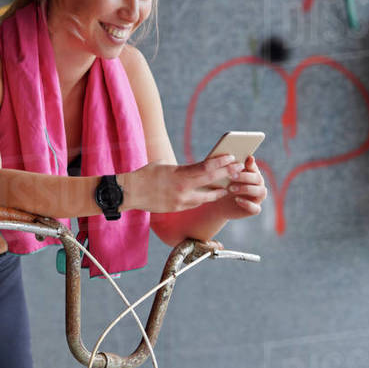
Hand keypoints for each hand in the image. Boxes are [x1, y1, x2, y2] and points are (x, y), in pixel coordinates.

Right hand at [124, 155, 239, 212]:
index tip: (232, 158)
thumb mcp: (163, 165)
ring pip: (206, 197)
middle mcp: (183, 189)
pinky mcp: (177, 209)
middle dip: (226, 175)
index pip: (206, 168)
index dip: (221, 163)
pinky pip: (194, 203)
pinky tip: (209, 196)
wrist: (130, 193)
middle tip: (238, 170)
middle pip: (210, 182)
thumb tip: (191, 168)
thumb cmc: (145, 175)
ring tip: (227, 187)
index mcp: (180, 174)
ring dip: (218, 192)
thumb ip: (180, 168)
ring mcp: (180, 201)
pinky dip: (203, 199)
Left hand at [221, 155, 266, 217]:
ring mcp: (258, 198)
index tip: (246, 160)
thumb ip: (231, 167)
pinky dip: (247, 203)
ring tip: (231, 189)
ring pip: (261, 192)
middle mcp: (259, 185)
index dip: (251, 164)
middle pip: (258, 179)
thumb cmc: (224, 186)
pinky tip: (237, 200)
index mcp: (253, 174)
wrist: (220, 203)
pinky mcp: (255, 209)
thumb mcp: (225, 176)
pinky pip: (256, 208)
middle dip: (245, 177)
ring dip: (246, 189)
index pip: (255, 168)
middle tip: (231, 176)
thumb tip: (234, 157)